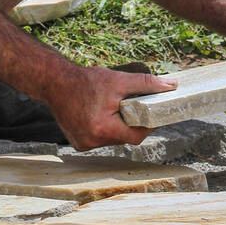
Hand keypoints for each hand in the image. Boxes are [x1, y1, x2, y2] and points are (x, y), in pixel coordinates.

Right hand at [46, 66, 177, 150]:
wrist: (54, 83)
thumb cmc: (86, 81)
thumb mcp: (118, 80)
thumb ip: (145, 84)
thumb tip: (171, 86)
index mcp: (103, 128)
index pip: (136, 136)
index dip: (146, 127)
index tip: (150, 116)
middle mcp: (92, 141)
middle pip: (124, 139)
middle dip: (130, 126)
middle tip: (131, 110)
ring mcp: (84, 144)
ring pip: (112, 140)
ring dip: (116, 129)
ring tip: (112, 111)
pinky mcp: (78, 144)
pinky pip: (99, 140)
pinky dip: (103, 131)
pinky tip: (98, 117)